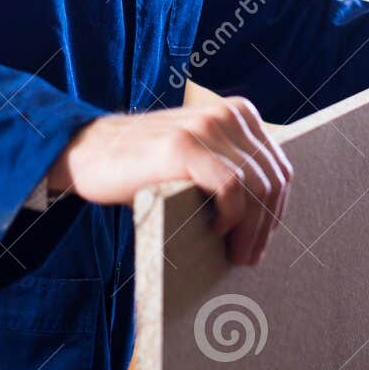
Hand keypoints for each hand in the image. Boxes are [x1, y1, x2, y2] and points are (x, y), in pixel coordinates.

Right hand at [49, 98, 291, 265]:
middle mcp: (226, 113)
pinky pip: (231, 187)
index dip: (277, 211)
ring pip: (256, 187)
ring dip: (251, 230)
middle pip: (272, 179)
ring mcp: (205, 126)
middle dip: (267, 226)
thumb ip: (232, 164)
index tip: (261, 241)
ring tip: (236, 254)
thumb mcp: (199, 154)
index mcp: (237, 112)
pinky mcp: (184, 146)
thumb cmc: (144, 165)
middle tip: (249, 257)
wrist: (89, 153)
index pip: (279, 168)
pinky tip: (216, 230)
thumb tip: (270, 214)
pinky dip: (231, 216)